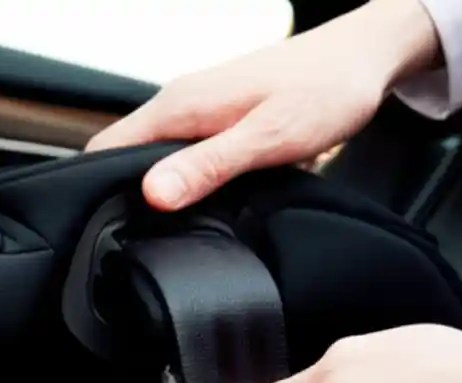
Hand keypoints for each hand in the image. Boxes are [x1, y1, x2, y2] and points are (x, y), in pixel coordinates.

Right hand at [85, 0, 441, 210]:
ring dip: (161, 194)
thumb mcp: (269, 138)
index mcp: (181, 106)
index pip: (105, 149)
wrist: (366, 58)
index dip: (96, 193)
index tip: (106, 234)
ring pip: (156, 160)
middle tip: (142, 246)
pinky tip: (208, 207)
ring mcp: (200, 111)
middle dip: (126, 201)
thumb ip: (208, 167)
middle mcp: (182, 104)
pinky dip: (187, 184)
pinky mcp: (221, 120)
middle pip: (126, 158)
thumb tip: (153, 195)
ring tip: (173, 233)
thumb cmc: (327, 89)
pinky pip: (185, 156)